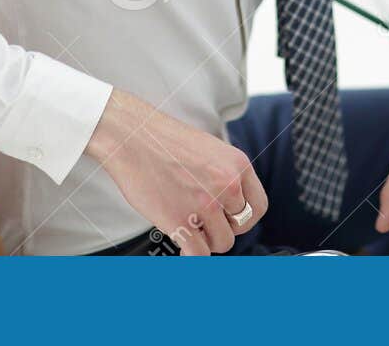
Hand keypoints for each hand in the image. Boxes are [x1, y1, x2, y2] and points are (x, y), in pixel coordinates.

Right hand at [85, 88, 267, 254]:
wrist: (130, 136)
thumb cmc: (162, 142)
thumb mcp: (209, 149)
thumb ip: (225, 176)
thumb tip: (230, 206)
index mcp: (238, 164)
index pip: (258, 206)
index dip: (243, 217)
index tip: (230, 220)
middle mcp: (228, 184)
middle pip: (240, 226)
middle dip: (222, 227)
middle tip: (203, 221)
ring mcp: (206, 204)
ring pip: (222, 243)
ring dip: (205, 239)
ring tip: (188, 225)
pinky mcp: (181, 221)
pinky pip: (199, 254)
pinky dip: (191, 253)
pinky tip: (182, 244)